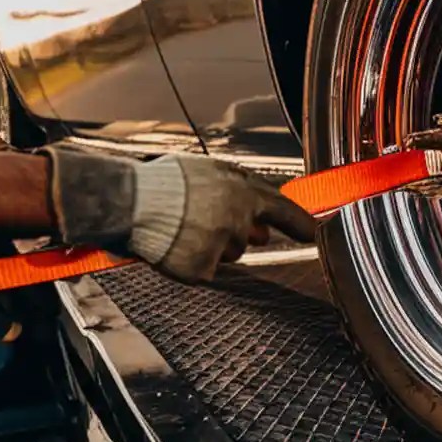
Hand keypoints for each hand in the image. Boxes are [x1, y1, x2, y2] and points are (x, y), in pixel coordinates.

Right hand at [42, 147, 315, 282]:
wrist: (126, 202)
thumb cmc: (162, 183)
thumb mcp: (207, 171)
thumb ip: (239, 191)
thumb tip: (264, 224)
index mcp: (240, 191)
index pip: (281, 210)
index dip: (301, 223)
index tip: (314, 233)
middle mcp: (236, 220)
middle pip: (251, 238)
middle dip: (238, 234)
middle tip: (209, 222)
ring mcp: (219, 246)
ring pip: (229, 254)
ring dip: (212, 245)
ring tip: (180, 227)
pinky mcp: (201, 269)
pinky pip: (206, 270)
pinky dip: (192, 262)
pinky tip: (173, 245)